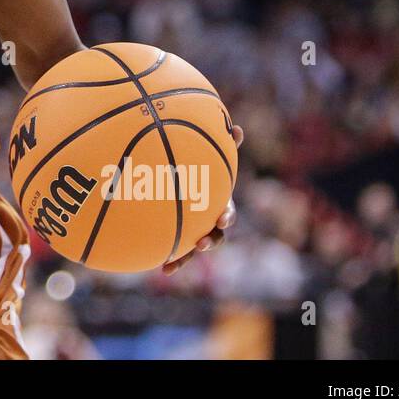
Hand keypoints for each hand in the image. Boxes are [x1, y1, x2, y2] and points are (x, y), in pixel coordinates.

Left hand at [161, 122, 242, 274]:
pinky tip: (161, 270)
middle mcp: (210, 220)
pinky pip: (177, 252)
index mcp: (218, 202)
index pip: (226, 211)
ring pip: (196, 247)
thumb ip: (223, 144)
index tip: (221, 219)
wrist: (183, 183)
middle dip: (211, 240)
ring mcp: (197, 231)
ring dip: (189, 256)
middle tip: (203, 242)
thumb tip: (237, 128)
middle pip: (216, 235)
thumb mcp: (211, 155)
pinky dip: (172, 261)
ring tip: (176, 263)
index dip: (225, 216)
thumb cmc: (201, 166)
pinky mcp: (181, 238)